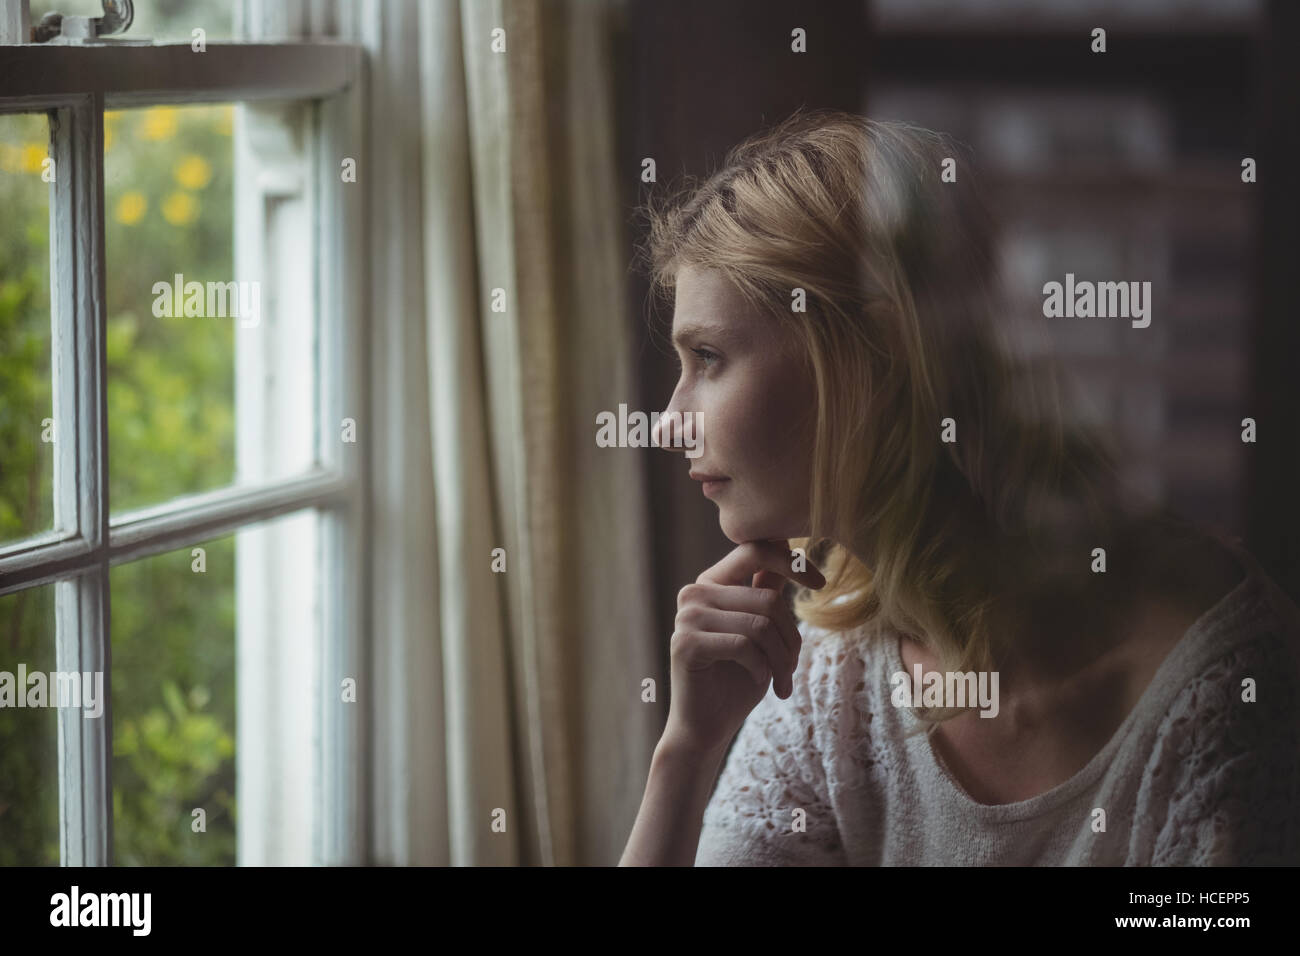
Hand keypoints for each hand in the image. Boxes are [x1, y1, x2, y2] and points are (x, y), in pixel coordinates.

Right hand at [661, 539, 825, 757]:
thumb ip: (766, 590)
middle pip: (767, 599)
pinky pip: (744, 645)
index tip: (821, 583)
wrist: (707, 726)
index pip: (754, 551)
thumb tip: (784, 544)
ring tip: (781, 679)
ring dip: (781, 658)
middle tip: (791, 668)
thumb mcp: (761, 629)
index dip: (791, 561)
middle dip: (791, 638)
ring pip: (760, 624)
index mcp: (712, 583)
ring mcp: (687, 617)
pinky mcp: (686, 643)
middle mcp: (695, 593)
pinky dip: (762, 668)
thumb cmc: (737, 678)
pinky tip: (759, 681)